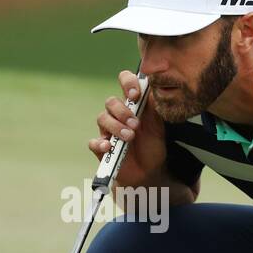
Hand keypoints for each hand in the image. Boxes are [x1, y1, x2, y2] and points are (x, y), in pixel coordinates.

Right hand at [87, 70, 167, 188]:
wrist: (149, 171)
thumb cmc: (152, 144)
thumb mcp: (159, 123)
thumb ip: (155, 104)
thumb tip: (154, 86)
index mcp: (132, 104)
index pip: (125, 81)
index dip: (128, 83)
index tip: (135, 95)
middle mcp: (118, 114)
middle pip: (111, 101)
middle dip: (123, 112)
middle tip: (136, 125)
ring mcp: (108, 130)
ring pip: (102, 118)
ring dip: (116, 126)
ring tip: (130, 137)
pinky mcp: (101, 148)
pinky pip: (93, 142)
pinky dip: (100, 144)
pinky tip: (109, 147)